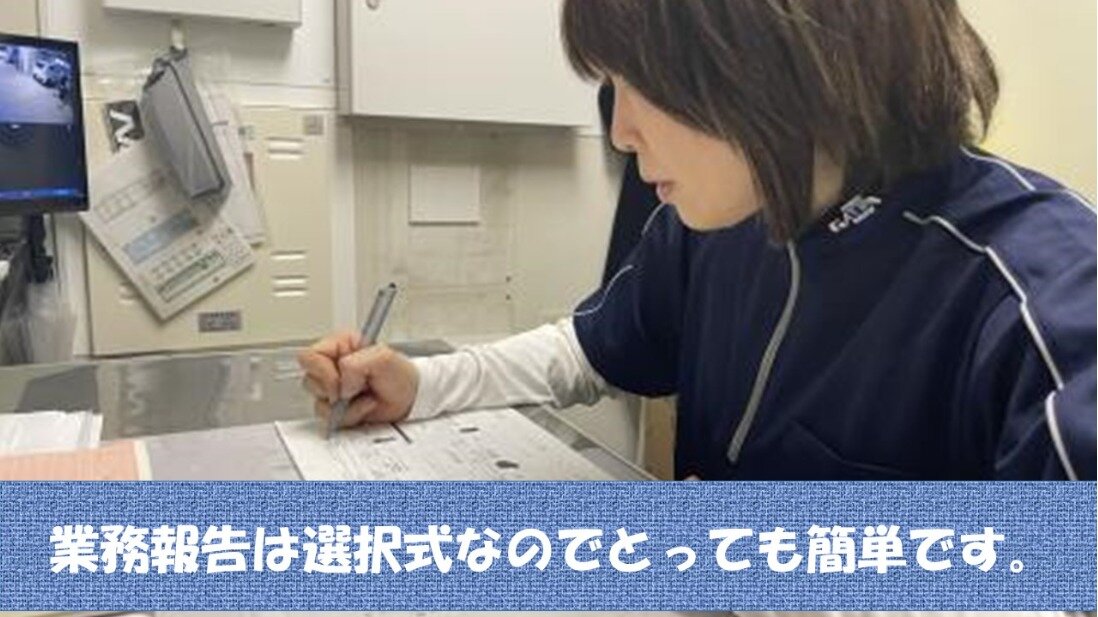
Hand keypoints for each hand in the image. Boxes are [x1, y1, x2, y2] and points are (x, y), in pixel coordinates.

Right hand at [297, 333, 418, 428]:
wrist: (411, 398)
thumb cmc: (400, 374)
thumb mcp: (382, 357)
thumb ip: (355, 364)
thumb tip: (341, 382)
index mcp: (340, 346)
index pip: (309, 356)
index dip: (320, 370)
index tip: (339, 381)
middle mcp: (333, 367)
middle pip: (310, 381)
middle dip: (333, 390)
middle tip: (354, 391)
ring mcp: (334, 389)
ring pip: (318, 402)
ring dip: (345, 405)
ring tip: (366, 397)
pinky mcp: (337, 409)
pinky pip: (329, 419)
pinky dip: (350, 417)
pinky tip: (364, 408)